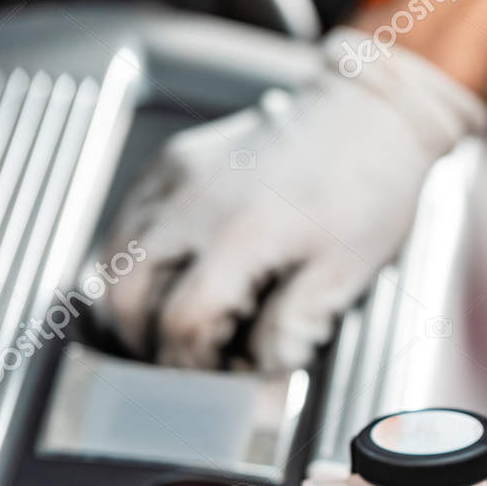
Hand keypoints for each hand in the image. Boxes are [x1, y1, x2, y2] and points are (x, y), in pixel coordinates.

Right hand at [105, 28, 486, 370]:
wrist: (371, 117)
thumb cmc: (370, 192)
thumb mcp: (346, 274)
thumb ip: (293, 325)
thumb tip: (257, 364)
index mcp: (242, 236)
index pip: (180, 318)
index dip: (190, 357)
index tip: (213, 368)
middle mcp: (195, 203)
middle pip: (125, 291)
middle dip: (144, 336)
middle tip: (179, 355)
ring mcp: (178, 176)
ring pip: (115, 253)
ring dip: (132, 298)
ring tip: (173, 319)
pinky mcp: (176, 159)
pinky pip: (130, 216)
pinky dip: (135, 256)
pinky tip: (171, 274)